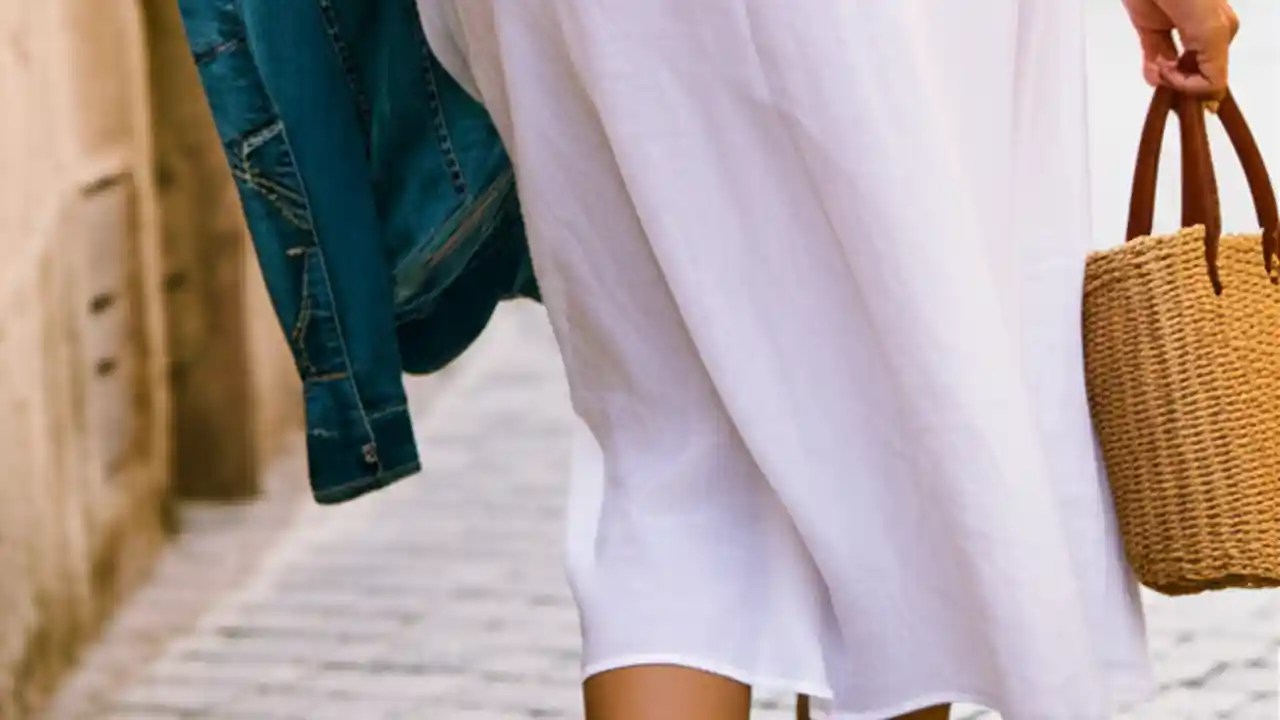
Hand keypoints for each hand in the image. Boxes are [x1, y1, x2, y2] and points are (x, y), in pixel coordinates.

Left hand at [1123, 0, 1238, 96]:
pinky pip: (1154, 60)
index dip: (1194, 88)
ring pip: (1173, 72)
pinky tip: (1151, 68)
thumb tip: (1208, 93)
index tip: (1176, 77)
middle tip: (1164, 73)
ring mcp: (1176, 33)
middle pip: (1193, 77)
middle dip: (1178, 84)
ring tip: (1155, 65)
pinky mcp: (1152, 29)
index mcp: (1222, 34)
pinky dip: (1151, 70)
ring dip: (1163, 78)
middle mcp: (1202, 35)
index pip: (1214, 80)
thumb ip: (1212, 64)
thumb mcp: (1210, 28)